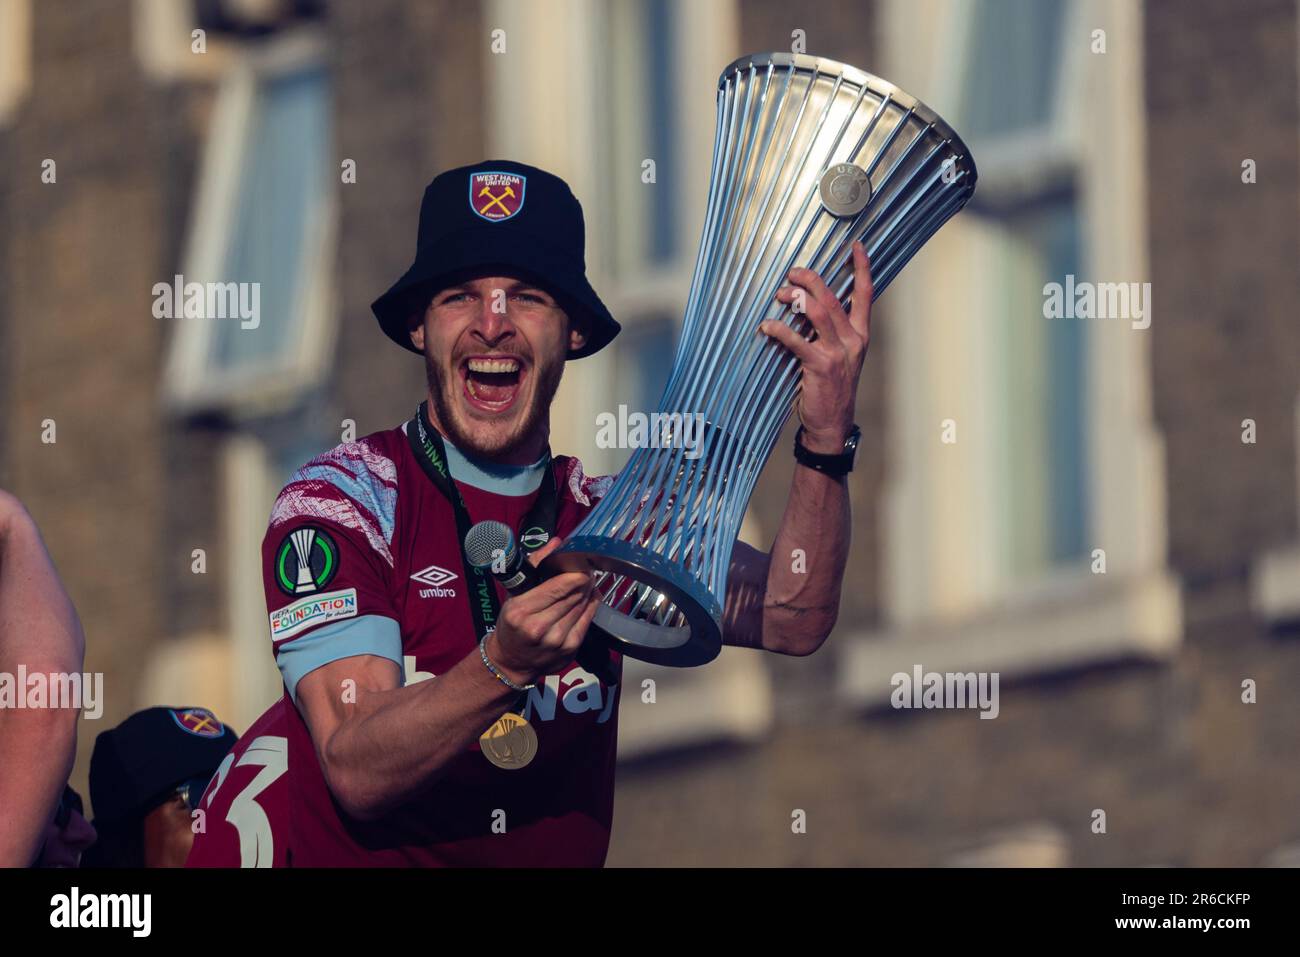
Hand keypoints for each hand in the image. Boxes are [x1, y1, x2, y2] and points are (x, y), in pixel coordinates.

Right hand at [486, 536, 599, 684]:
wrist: (511, 662)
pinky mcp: (569, 650)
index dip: (575, 573)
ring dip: (588, 591)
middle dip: (583, 580)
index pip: (557, 586)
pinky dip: (591, 606)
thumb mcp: (514, 593)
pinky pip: (587, 621)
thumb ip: (535, 564)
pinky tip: (590, 597)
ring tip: (587, 582)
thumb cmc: (512, 623)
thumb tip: (556, 543)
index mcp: (521, 610)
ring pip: (582, 606)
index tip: (582, 563)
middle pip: (573, 595)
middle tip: (586, 570)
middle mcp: (538, 627)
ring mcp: (556, 641)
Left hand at [759, 241, 872, 453]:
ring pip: (818, 312)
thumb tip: (806, 307)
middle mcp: (852, 340)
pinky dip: (779, 330)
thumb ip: (830, 332)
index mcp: (860, 335)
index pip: (866, 294)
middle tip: (792, 274)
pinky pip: (797, 340)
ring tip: (780, 295)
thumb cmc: (831, 389)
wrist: (832, 423)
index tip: (856, 247)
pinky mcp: (820, 365)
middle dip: (811, 280)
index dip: (862, 268)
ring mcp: (838, 352)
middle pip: (833, 297)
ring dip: (796, 299)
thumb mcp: (840, 357)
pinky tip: (767, 326)